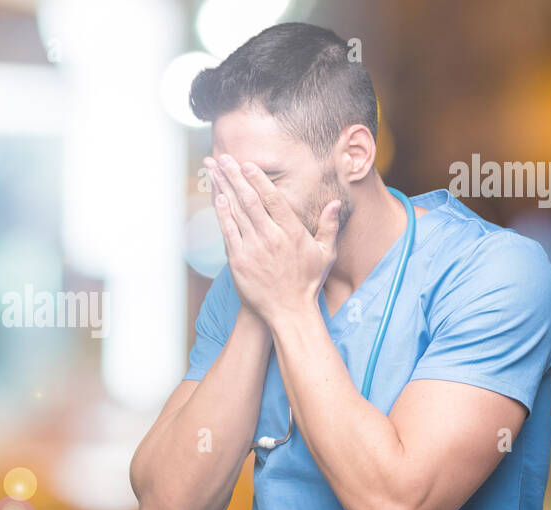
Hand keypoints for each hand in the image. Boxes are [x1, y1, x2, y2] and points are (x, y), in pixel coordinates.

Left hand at [204, 154, 341, 326]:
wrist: (288, 312)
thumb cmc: (307, 283)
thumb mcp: (325, 254)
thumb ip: (329, 226)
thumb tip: (336, 202)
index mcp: (292, 232)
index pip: (272, 199)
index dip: (258, 179)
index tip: (247, 164)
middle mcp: (271, 237)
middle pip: (250, 200)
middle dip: (234, 176)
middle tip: (223, 158)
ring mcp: (253, 249)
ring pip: (236, 212)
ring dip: (224, 188)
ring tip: (214, 170)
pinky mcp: (238, 261)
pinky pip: (228, 232)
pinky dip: (222, 213)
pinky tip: (217, 197)